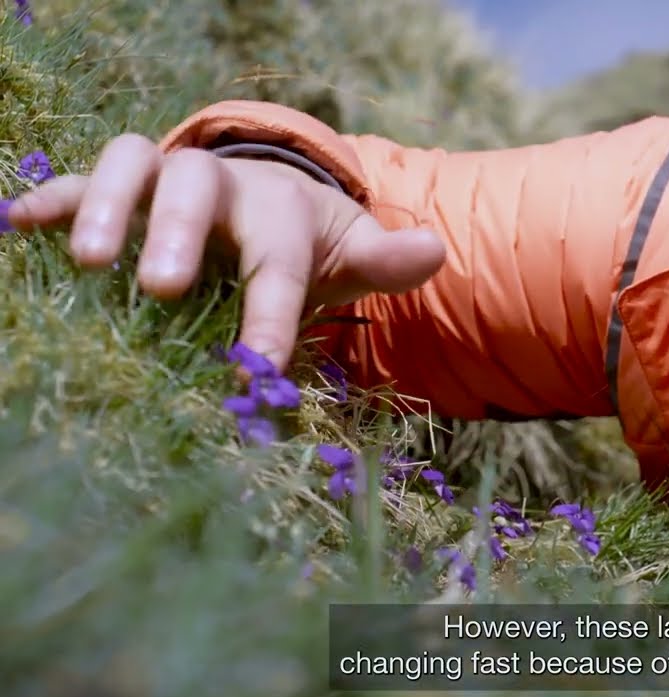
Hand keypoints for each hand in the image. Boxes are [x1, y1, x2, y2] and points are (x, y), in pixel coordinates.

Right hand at [4, 134, 446, 369]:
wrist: (269, 197)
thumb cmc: (305, 242)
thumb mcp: (349, 253)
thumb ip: (384, 261)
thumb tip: (436, 248)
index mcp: (282, 211)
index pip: (277, 260)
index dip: (270, 312)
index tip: (258, 368)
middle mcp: (222, 185)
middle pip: (196, 188)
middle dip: (178, 232)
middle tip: (159, 287)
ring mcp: (167, 179)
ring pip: (132, 164)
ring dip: (108, 204)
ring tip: (89, 260)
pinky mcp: (122, 186)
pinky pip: (81, 180)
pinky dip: (53, 199)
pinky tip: (20, 227)